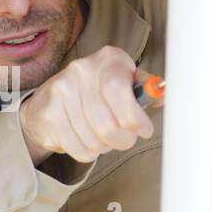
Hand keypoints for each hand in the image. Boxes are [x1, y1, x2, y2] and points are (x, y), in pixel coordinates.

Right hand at [18, 45, 154, 165]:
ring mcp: (61, 91)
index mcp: (108, 59)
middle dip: (122, 140)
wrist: (50, 99)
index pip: (117, 89)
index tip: (144, 130)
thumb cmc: (97, 92)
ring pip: (93, 140)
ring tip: (101, 135)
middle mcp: (81, 70)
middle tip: (125, 139)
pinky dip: (88, 152)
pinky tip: (85, 138)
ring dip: (104, 146)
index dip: (134, 116)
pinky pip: (78, 149)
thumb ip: (144, 89)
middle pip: (106, 123)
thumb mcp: (125, 81)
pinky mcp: (48, 114)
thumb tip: (162, 96)